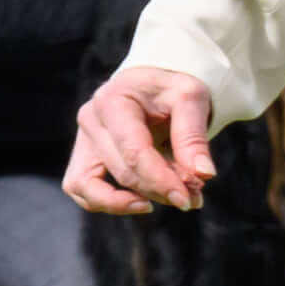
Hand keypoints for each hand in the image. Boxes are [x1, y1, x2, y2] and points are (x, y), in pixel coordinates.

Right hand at [66, 68, 217, 215]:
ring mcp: (83, 139)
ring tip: (170, 200)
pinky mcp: (84, 155)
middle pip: (121, 171)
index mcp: (113, 102)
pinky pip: (82, 189)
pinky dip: (109, 203)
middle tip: (193, 196)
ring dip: (129, 204)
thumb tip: (203, 174)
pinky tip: (144, 202)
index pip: (134, 152)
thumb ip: (194, 136)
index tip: (187, 199)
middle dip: (159, 190)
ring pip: (89, 186)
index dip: (161, 180)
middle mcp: (91, 120)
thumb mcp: (191, 99)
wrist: (154, 82)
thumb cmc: (172, 88)